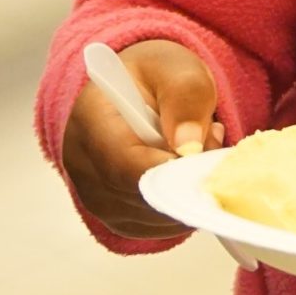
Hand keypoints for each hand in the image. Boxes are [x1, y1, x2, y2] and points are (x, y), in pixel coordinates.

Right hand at [62, 39, 223, 238]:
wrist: (135, 89)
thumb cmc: (156, 75)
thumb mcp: (177, 68)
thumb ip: (186, 96)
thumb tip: (189, 147)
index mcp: (91, 121)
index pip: (126, 165)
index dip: (171, 170)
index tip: (207, 156)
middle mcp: (82, 166)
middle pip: (141, 197)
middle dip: (187, 178)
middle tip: (213, 141)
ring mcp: (93, 196)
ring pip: (150, 218)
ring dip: (186, 191)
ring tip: (198, 149)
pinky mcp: (113, 214)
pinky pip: (153, 227)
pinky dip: (179, 206)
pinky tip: (186, 172)